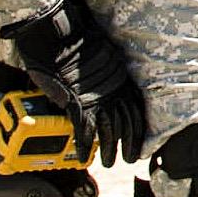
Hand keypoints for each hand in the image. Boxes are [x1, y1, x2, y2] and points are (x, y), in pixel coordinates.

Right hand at [2, 0, 148, 166]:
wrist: (55, 33)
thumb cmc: (74, 42)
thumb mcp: (96, 60)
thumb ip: (99, 79)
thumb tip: (96, 92)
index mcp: (120, 79)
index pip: (135, 110)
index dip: (138, 129)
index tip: (141, 142)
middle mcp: (113, 90)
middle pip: (126, 124)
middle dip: (129, 145)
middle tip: (128, 159)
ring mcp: (95, 97)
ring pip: (109, 130)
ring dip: (109, 149)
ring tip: (111, 163)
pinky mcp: (76, 101)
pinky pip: (84, 128)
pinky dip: (85, 143)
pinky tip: (85, 154)